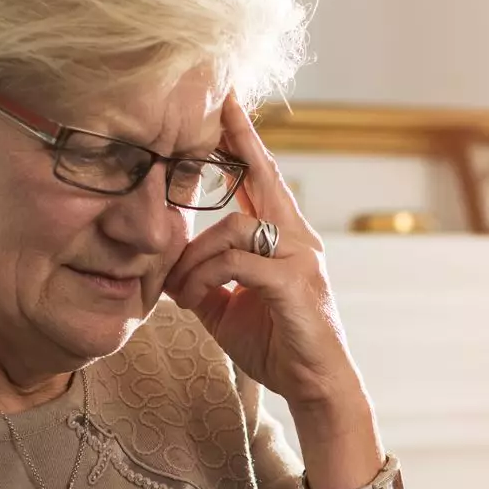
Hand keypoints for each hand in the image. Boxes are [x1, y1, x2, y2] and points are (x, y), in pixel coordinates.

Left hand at [163, 96, 362, 412]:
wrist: (316, 387)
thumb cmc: (277, 345)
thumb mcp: (228, 307)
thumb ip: (206, 278)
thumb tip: (172, 268)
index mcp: (284, 237)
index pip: (261, 178)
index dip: (243, 140)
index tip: (226, 103)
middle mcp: (298, 237)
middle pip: (264, 176)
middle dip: (239, 138)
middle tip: (219, 101)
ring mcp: (300, 257)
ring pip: (233, 229)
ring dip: (194, 256)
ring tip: (177, 289)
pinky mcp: (294, 283)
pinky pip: (237, 263)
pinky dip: (206, 276)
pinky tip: (192, 296)